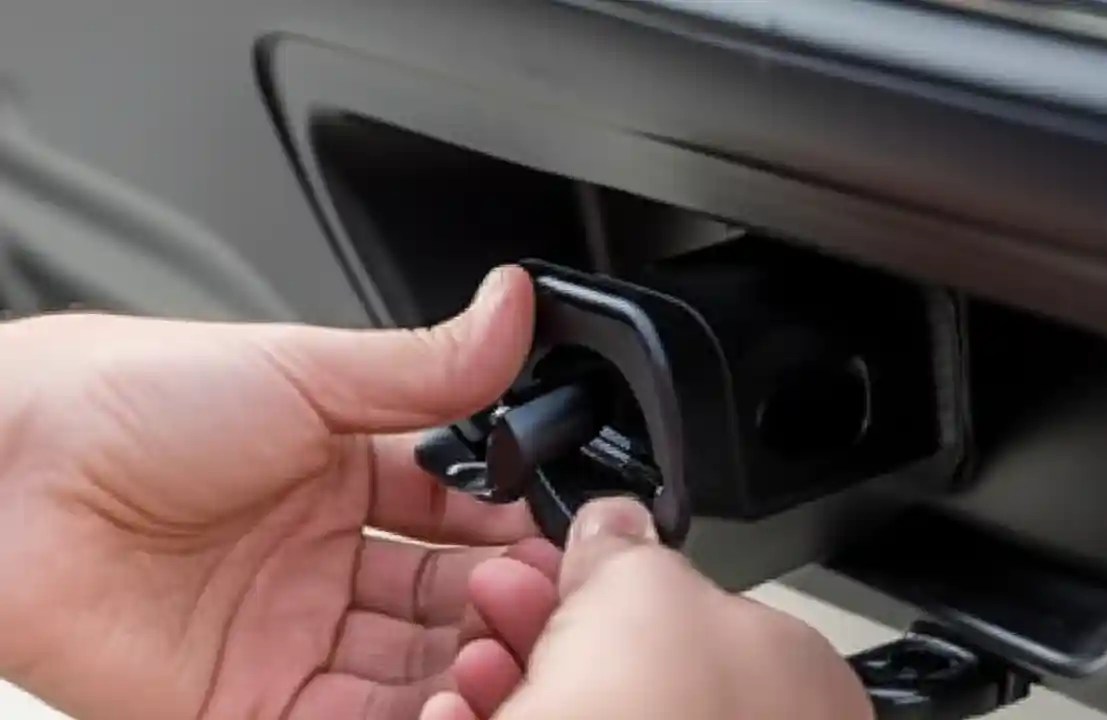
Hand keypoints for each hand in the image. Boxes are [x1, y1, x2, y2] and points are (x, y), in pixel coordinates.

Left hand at [0, 266, 555, 719]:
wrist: (5, 477)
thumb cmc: (128, 402)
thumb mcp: (303, 369)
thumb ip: (427, 365)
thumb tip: (513, 305)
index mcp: (344, 475)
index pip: (459, 515)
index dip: (512, 528)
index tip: (563, 539)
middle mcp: (321, 560)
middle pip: (443, 600)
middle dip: (497, 603)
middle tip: (540, 601)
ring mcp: (287, 637)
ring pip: (411, 671)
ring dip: (466, 669)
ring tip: (504, 655)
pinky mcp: (247, 706)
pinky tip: (452, 702)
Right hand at [427, 498, 872, 719]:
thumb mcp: (643, 592)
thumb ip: (627, 548)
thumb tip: (613, 519)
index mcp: (785, 676)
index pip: (687, 608)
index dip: (602, 582)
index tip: (539, 567)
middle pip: (630, 672)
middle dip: (545, 631)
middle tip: (489, 603)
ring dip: (518, 689)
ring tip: (467, 673)